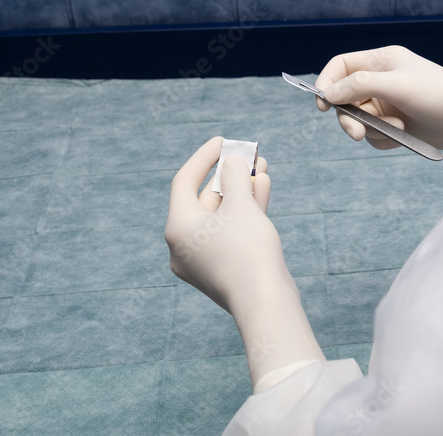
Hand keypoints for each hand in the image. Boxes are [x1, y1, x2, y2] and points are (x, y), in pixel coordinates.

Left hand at [165, 136, 282, 313]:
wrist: (265, 302)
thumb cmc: (248, 251)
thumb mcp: (240, 205)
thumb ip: (234, 177)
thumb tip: (231, 162)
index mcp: (177, 227)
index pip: (185, 181)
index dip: (204, 157)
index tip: (224, 141)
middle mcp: (183, 244)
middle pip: (204, 198)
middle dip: (229, 174)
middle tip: (249, 154)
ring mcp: (204, 258)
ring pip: (221, 215)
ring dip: (241, 189)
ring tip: (261, 167)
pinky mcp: (223, 267)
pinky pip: (230, 231)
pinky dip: (244, 211)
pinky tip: (263, 188)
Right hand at [315, 45, 442, 152]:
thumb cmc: (440, 95)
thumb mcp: (397, 85)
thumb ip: (359, 86)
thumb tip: (328, 93)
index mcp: (382, 60)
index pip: (341, 66)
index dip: (327, 83)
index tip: (323, 106)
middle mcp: (383, 80)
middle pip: (344, 98)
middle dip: (348, 117)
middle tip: (357, 134)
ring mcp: (390, 103)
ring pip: (359, 119)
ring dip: (373, 129)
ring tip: (398, 128)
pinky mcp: (398, 125)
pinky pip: (375, 135)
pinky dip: (385, 139)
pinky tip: (405, 135)